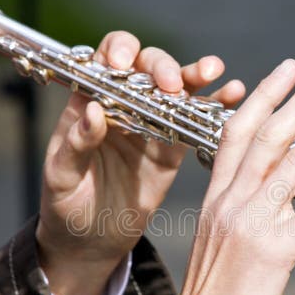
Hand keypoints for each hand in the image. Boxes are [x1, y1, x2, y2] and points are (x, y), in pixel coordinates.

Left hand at [36, 31, 245, 294]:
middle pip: (146, 67)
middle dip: (161, 67)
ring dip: (194, 74)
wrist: (91, 241)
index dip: (117, 53)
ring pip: (176, 87)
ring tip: (211, 70)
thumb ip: (76, 144)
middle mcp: (123, 105)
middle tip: (170, 85)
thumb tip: (93, 110)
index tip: (123, 65)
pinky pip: (195, 121)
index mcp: (90, 103)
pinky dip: (216, 104)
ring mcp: (151, 124)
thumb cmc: (66, 205)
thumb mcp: (61, 177)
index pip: (104, 60)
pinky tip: (233, 92)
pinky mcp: (174, 148)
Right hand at [116, 58, 294, 294]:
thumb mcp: (224, 249)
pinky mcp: (273, 251)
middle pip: (270, 133)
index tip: (289, 69)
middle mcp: (230, 202)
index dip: (265, 95)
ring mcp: (250, 223)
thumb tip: (283, 203)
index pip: (238, 131)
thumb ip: (247, 218)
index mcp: (217, 199)